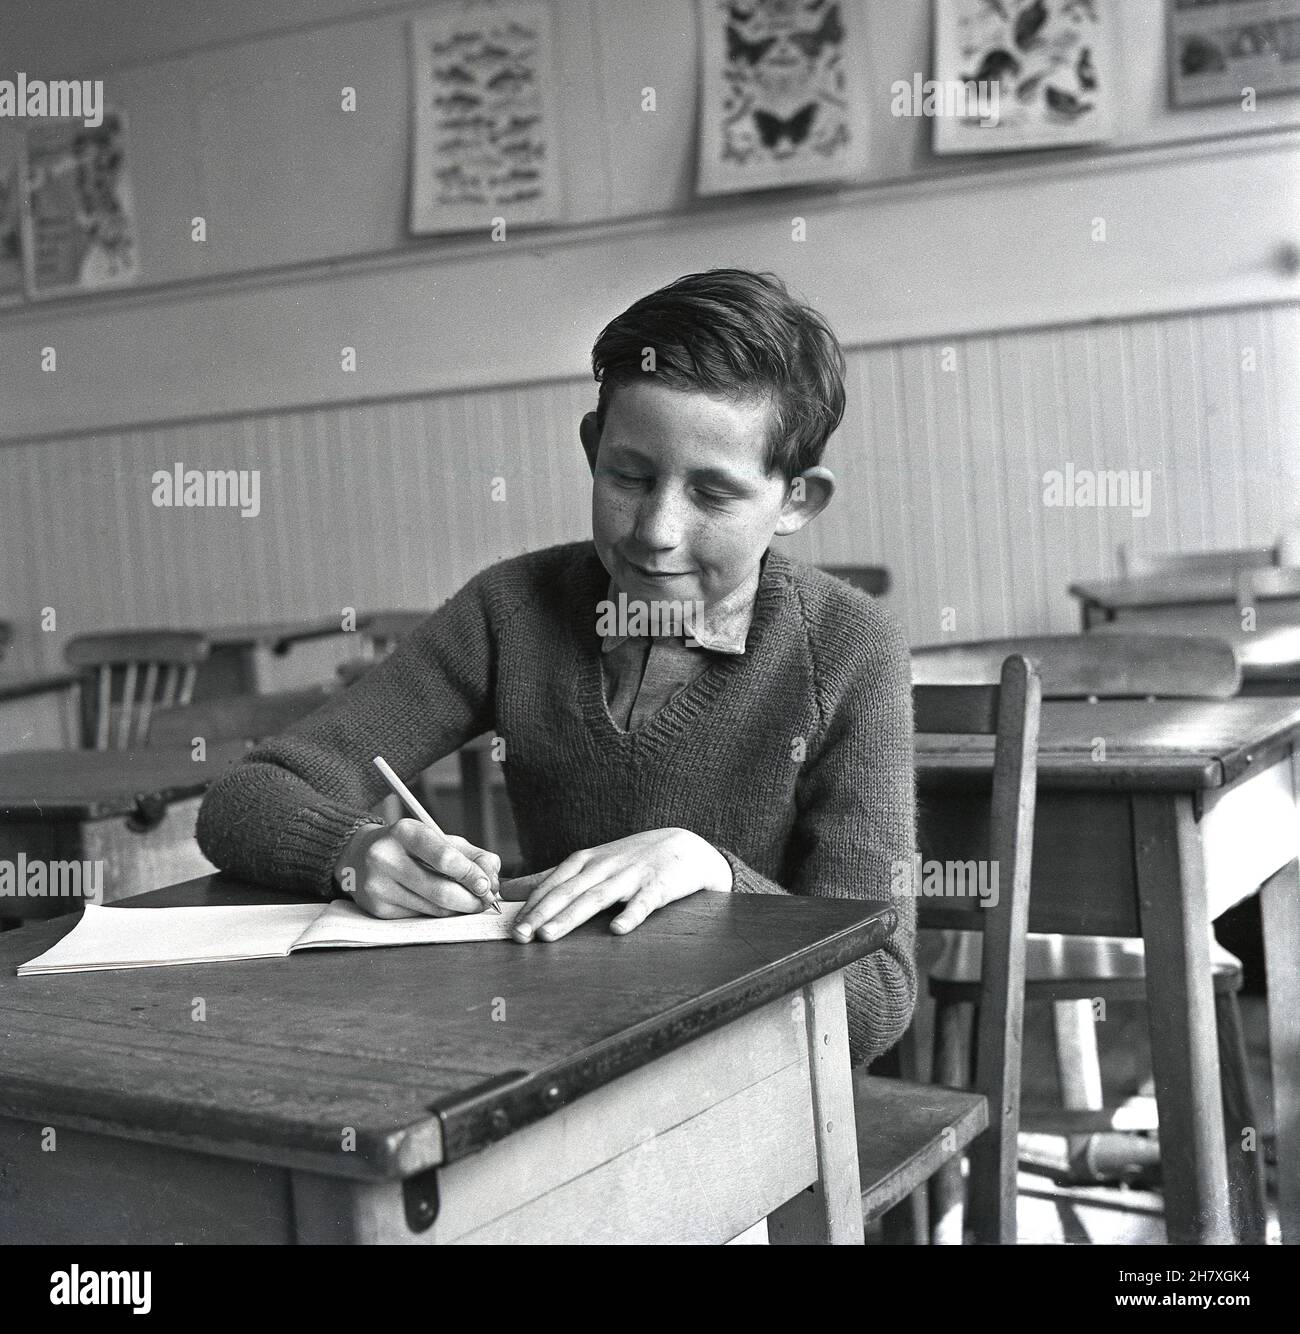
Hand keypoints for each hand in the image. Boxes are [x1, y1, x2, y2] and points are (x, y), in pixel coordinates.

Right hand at [334, 819, 500, 918]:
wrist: (358, 856)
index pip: (445, 858)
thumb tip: (493, 875)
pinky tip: (442, 904)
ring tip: (470, 902)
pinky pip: (421, 917)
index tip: (487, 884)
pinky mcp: (378, 909)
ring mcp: (379, 886)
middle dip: (471, 900)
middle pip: (442, 891)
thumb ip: (470, 854)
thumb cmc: (408, 846)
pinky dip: (439, 913)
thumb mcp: (438, 838)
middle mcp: (386, 858)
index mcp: (405, 832)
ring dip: (459, 909)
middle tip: (486, 900)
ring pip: (434, 908)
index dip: (471, 875)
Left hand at [504, 828, 731, 942]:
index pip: (552, 883)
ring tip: (549, 935)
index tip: (509, 927)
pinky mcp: (658, 886)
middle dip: (541, 913)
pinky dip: (630, 914)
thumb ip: (551, 877)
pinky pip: (643, 902)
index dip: (530, 905)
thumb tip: (509, 890)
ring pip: (596, 897)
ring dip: (571, 916)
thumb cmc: (631, 859)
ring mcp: (631, 875)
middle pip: (568, 891)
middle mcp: (603, 866)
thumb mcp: (590, 863)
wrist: (685, 847)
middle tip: (519, 935)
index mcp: (586, 861)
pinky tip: (618, 930)